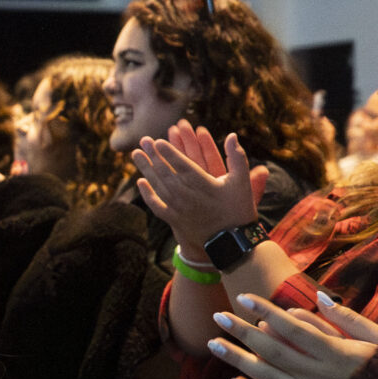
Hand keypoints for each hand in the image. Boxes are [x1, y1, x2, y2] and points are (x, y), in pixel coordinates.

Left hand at [131, 121, 268, 260]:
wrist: (232, 243)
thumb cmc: (238, 209)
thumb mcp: (242, 182)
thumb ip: (237, 157)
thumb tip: (233, 135)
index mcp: (203, 184)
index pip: (182, 164)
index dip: (169, 152)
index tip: (157, 141)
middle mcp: (187, 195)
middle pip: (166, 172)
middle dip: (153, 155)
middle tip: (143, 141)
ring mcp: (178, 209)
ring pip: (158, 186)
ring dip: (146, 169)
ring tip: (136, 154)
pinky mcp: (174, 220)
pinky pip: (156, 205)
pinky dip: (147, 194)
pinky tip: (141, 182)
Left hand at [208, 294, 377, 378]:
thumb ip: (352, 320)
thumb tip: (322, 297)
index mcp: (337, 353)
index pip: (292, 328)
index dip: (266, 312)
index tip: (244, 298)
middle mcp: (319, 376)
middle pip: (270, 349)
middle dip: (240, 331)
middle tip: (217, 316)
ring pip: (266, 376)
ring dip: (237, 359)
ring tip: (214, 344)